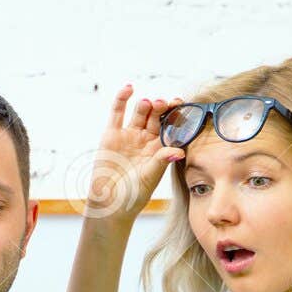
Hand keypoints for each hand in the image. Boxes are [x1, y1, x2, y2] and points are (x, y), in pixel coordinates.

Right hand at [86, 83, 187, 222]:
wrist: (109, 203)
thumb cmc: (133, 194)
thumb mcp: (149, 178)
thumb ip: (161, 161)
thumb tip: (179, 151)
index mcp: (160, 149)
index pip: (171, 127)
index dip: (176, 115)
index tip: (181, 106)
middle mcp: (146, 140)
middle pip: (157, 117)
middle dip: (162, 108)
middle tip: (164, 103)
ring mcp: (129, 135)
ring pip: (140, 113)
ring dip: (146, 105)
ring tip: (149, 103)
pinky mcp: (111, 134)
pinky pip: (117, 113)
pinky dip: (121, 99)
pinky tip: (129, 88)